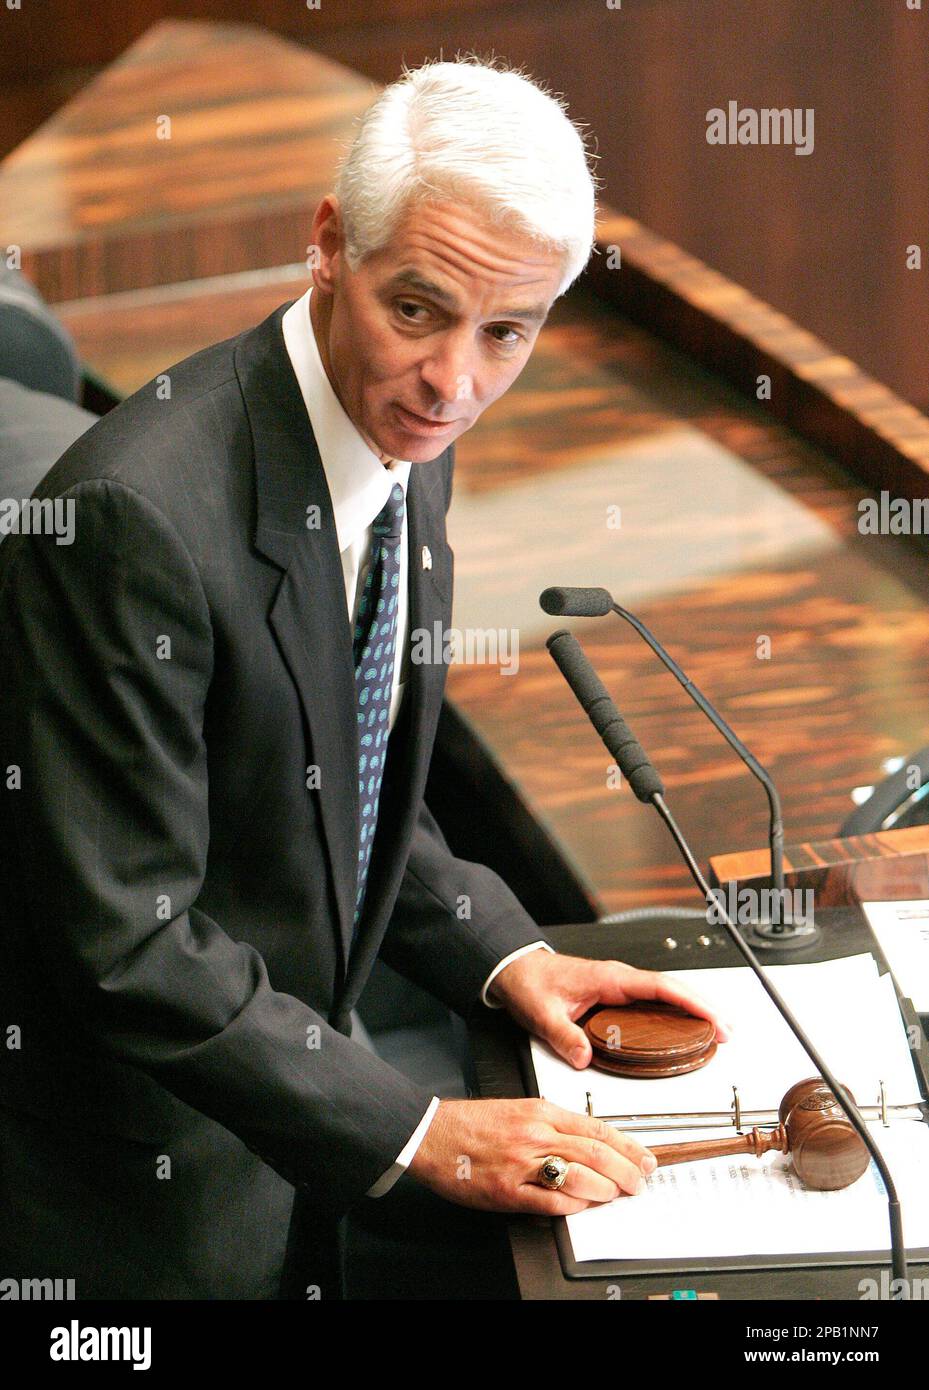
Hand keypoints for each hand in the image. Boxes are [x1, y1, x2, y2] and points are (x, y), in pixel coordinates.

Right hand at [407, 1096, 656, 1213]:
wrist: (432, 1134)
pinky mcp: (508, 1191)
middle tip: (640, 1181)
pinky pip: (550, 1201)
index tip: (643, 1157)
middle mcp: (535, 1134)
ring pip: (579, 1175)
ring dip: (606, 1188)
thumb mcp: (518, 1109)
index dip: (627, 1145)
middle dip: (626, 1169)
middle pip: (595, 1151)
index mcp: (539, 1111)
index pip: (596, 1128)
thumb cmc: (472, 1123)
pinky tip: (584, 1206)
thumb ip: (552, 1124)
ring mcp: (522, 1164)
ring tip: (616, 1194)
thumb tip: (589, 1143)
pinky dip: (573, 1205)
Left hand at [489, 949, 732, 1068]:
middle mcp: (619, 978)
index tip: (713, 1017)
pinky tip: (683, 1024)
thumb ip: (563, 1036)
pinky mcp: (614, 992)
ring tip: (715, 1030)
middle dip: (703, 1007)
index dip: (691, 1001)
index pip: (660, 987)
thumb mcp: (543, 1013)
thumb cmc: (529, 982)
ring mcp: (618, 984)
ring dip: (692, 1007)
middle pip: (672, 988)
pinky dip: (674, 1009)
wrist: (515, 967)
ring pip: (665, 993)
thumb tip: (584, 1058)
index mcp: (610, 979)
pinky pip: (653, 999)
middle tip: (726, 1031)